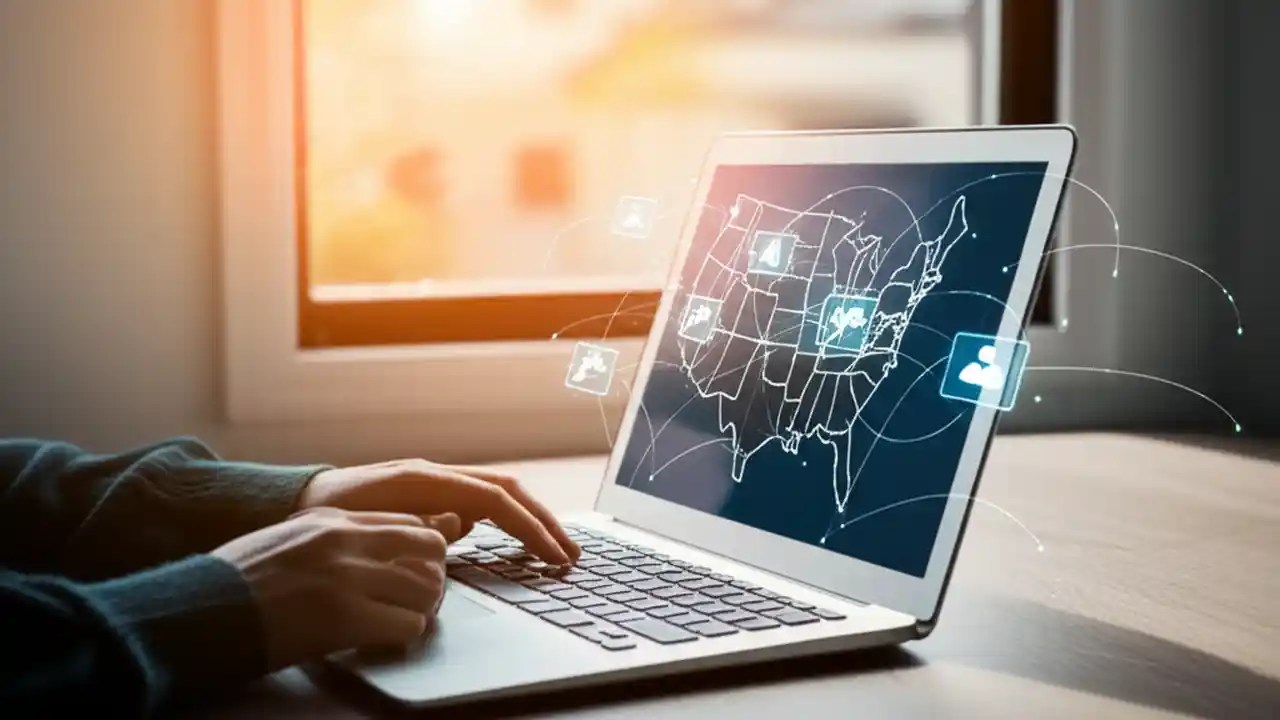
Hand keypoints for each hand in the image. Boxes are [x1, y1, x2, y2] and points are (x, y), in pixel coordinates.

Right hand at [211, 507, 450, 669]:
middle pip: (430, 549)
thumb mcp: (291, 539)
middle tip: (415, 600)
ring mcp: (347, 577)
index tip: (416, 571)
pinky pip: (408, 624)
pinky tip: (383, 639)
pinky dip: (403, 635)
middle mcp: (346, 540)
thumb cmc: (238, 581)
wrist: (201, 610)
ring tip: (399, 621)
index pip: (410, 523)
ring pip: (427, 587)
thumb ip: (338, 538)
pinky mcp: (345, 617)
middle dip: (431, 577)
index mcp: (334, 519)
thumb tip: (382, 547)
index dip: (422, 552)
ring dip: (421, 609)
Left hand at [298, 459, 579, 564]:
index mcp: (426, 479)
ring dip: (530, 520)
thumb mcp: (371, 524)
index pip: (497, 500)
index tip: (554, 557)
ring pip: (498, 494)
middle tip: (572, 555)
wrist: (293, 501)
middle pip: (508, 490)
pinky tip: (515, 543)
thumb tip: (464, 524)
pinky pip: (481, 503)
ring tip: (555, 550)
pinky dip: (507, 520)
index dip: (530, 528)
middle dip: (544, 522)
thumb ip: (418, 523)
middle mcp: (437, 474)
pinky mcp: (431, 495)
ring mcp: (435, 482)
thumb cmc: (326, 517)